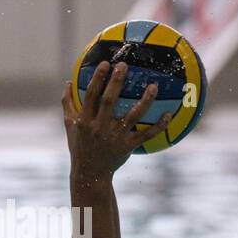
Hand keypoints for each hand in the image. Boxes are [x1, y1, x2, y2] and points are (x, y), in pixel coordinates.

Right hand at [62, 61, 170, 183]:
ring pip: (132, 116)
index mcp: (84, 121)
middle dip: (116, 82)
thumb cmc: (79, 146)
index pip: (90, 96)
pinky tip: (169, 114)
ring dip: (144, 101)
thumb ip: (68, 104)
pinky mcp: (127, 147)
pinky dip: (159, 125)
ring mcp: (114, 137)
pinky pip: (146, 134)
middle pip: (109, 101)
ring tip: (153, 86)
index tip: (106, 63)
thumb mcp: (70, 126)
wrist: (89, 173)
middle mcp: (98, 128)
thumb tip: (68, 82)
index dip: (97, 79)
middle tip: (124, 65)